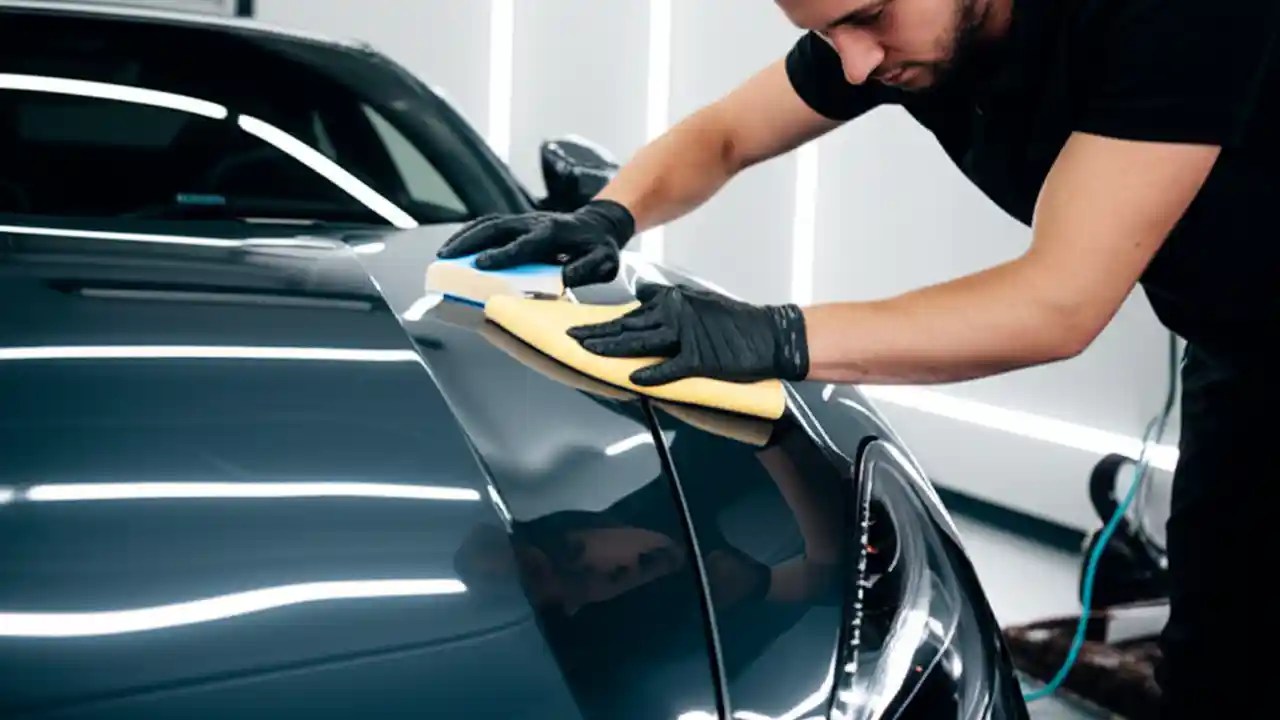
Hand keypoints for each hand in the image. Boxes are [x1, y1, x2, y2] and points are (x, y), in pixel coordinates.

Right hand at [435, 199, 634, 286]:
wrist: (601, 225)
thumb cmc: (600, 248)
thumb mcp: (603, 261)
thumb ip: (586, 269)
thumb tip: (564, 277)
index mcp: (555, 233)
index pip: (525, 244)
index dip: (503, 254)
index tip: (482, 265)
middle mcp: (536, 222)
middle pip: (497, 227)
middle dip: (470, 242)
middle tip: (447, 258)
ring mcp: (525, 220)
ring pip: (490, 224)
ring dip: (465, 237)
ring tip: (444, 253)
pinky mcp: (519, 223)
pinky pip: (491, 224)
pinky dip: (471, 233)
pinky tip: (457, 245)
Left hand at [567, 282, 809, 385]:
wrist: (770, 333)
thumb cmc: (733, 321)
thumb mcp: (696, 300)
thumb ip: (666, 299)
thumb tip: (640, 293)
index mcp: (673, 301)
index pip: (629, 313)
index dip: (601, 322)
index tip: (578, 327)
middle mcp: (675, 314)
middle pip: (627, 326)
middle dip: (595, 334)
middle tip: (569, 338)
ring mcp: (687, 336)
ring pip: (640, 343)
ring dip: (611, 349)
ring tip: (587, 353)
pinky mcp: (701, 359)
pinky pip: (670, 368)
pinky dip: (652, 374)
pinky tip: (632, 380)